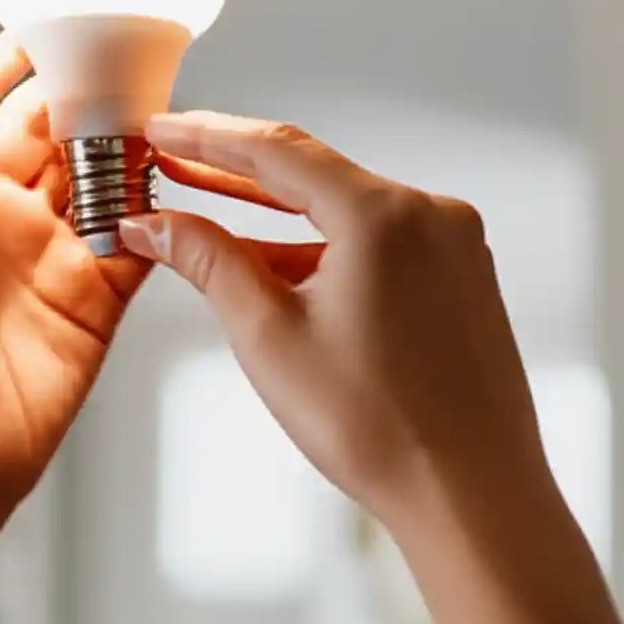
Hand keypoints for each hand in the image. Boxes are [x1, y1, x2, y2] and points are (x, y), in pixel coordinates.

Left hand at [0, 37, 148, 623]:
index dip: (11, 63)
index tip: (50, 23)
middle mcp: (7, 220)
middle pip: (56, 134)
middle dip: (88, 94)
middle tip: (131, 61)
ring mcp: (56, 257)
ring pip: (103, 180)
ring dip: (130, 148)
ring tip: (166, 112)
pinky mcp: (97, 299)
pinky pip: (138, 241)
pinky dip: (160, 215)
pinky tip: (180, 189)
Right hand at [119, 111, 621, 623]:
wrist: (470, 495)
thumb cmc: (378, 427)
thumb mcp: (268, 335)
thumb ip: (207, 261)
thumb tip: (153, 224)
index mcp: (383, 216)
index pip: (276, 151)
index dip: (206, 136)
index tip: (160, 129)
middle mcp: (428, 215)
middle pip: (311, 175)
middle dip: (234, 171)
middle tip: (171, 160)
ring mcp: (451, 245)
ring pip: (342, 211)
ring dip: (274, 217)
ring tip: (205, 212)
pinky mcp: (458, 277)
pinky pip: (376, 243)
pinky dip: (320, 248)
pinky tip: (271, 264)